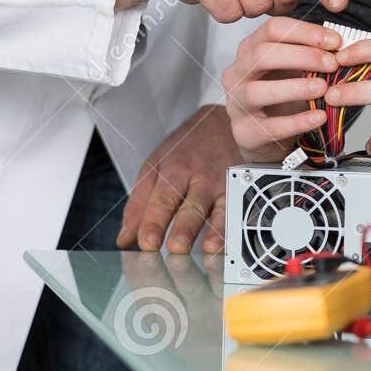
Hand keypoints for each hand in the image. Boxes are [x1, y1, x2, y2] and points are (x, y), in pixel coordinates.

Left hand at [117, 105, 240, 252]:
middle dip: (184, 228)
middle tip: (176, 248)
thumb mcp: (156, 165)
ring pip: (221, 208)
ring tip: (209, 249)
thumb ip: (139, 203)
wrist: (224, 121)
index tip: (146, 244)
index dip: (154, 222)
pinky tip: (235, 240)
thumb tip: (124, 239)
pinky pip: (243, 207)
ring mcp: (226, 182)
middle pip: (192, 205)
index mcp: (175, 170)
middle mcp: (202, 177)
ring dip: (216, 230)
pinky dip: (239, 225)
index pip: (162, 200)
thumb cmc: (187, 148)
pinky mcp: (245, 186)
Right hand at [222, 17, 346, 160]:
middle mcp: (238, 74)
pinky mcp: (245, 133)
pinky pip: (270, 127)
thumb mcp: (292, 70)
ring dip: (294, 88)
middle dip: (302, 56)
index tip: (335, 41)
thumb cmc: (280, 98)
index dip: (306, 32)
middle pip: (262, 54)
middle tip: (332, 64)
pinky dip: (297, 122)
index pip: (273, 29)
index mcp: (250, 50)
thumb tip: (340, 45)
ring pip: (256, 91)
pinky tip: (319, 116)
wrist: (264, 137)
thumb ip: (310, 56)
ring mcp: (237, 104)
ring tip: (323, 88)